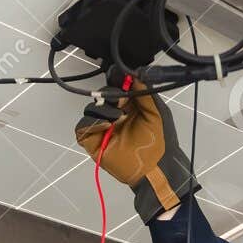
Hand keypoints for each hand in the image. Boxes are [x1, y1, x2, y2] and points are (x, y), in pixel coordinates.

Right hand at [73, 69, 199, 222]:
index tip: (118, 73)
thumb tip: (135, 73)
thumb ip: (145, 93)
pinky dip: (92, 121)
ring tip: (118, 116)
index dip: (115, 79)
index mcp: (128, 106)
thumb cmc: (159, 141)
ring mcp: (102, 127)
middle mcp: (113, 114)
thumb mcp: (156, 113)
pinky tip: (107, 124)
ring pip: (91, 108)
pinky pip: (83, 125)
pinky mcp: (93, 140)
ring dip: (103, 107)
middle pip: (102, 94)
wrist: (155, 168)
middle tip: (121, 98)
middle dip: (110, 93)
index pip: (116, 87)